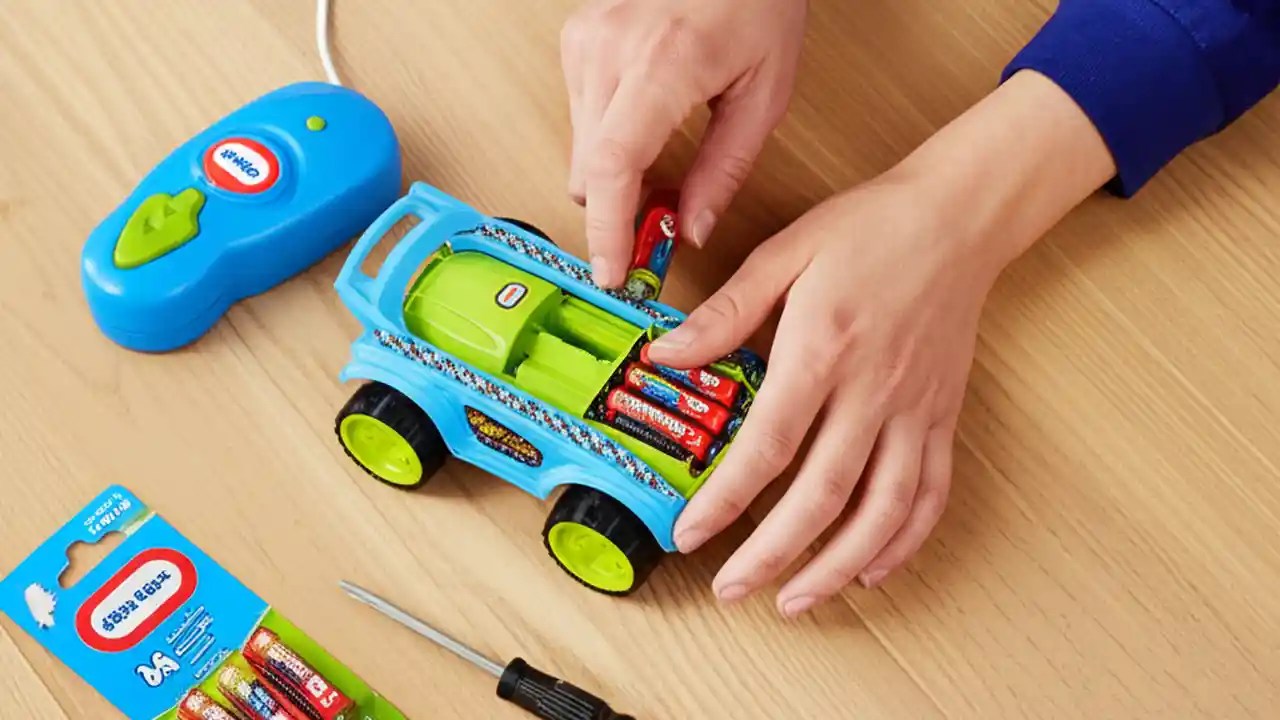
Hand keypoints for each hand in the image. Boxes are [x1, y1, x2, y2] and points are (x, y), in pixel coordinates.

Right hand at [560, 0, 806, 285]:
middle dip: (617, 212)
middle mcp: (608, 50)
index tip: (612, 273)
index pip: (612, 168)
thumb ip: (725, 169)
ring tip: (665, 166)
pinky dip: (608, 138)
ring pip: (580, 148)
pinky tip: (647, 127)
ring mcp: (585, 40)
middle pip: (588, 170)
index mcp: (663, 64)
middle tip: (657, 232)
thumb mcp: (764, 91)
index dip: (607, 231)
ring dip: (614, 173)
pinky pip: (580, 115)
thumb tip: (693, 230)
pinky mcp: (575, 37)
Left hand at [647, 71, 1116, 615]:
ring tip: (795, 601)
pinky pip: (930, 494)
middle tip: (732, 590)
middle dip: (773, 555)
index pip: (768, 447)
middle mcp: (873, 391)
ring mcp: (915, 410)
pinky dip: (903, 542)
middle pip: (823, 496)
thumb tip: (666, 354)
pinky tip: (870, 568)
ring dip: (837, 566)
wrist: (956, 218)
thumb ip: (725, 312)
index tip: (691, 536)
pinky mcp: (942, 417)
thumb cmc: (869, 230)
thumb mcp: (784, 253)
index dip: (725, 501)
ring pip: (883, 511)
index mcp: (823, 350)